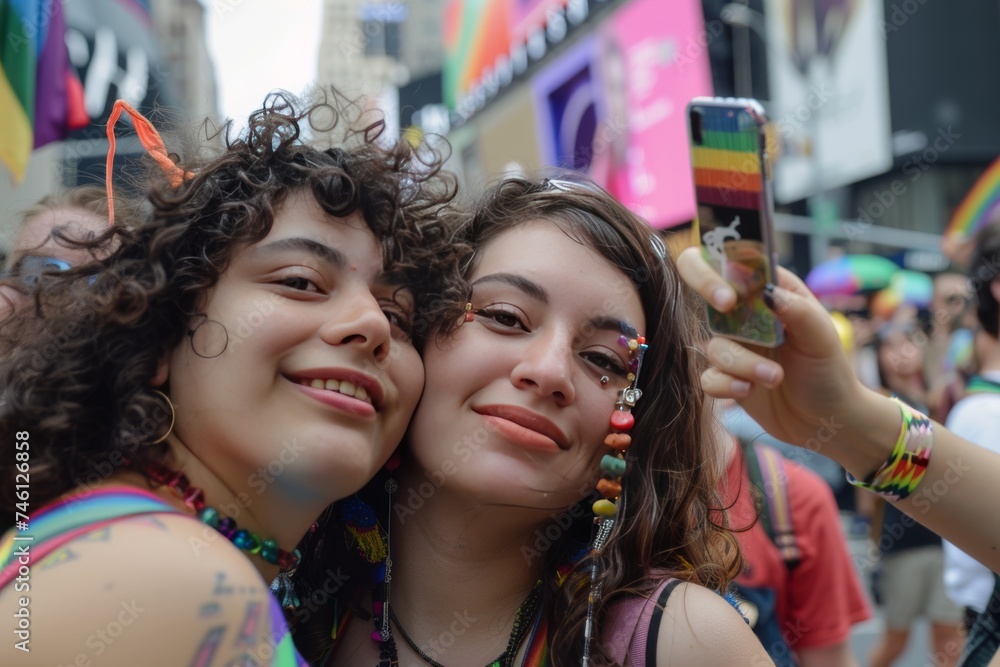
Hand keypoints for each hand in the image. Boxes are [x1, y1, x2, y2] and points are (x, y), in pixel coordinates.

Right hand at [677, 247, 867, 449]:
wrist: (827, 421)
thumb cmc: (829, 372)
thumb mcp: (821, 337)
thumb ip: (797, 309)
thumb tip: (767, 291)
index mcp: (770, 293)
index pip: (734, 261)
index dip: (720, 265)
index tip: (730, 293)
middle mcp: (745, 315)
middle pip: (704, 287)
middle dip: (706, 290)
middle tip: (726, 305)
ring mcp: (733, 346)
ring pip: (713, 345)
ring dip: (742, 363)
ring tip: (774, 377)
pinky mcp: (725, 377)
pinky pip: (708, 377)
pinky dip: (727, 386)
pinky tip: (749, 391)